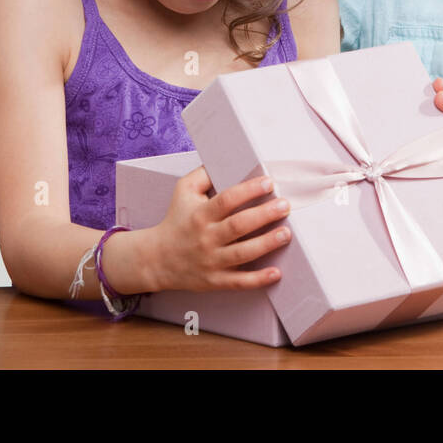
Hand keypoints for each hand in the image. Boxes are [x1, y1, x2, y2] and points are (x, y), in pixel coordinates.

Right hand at [143, 166, 291, 292]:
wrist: (156, 258)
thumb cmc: (176, 220)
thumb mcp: (183, 191)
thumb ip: (203, 174)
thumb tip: (226, 160)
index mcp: (201, 214)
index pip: (227, 200)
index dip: (249, 190)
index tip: (269, 183)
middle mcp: (206, 238)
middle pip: (238, 226)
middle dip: (264, 215)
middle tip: (285, 206)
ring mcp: (211, 261)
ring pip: (242, 253)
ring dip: (267, 243)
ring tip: (286, 233)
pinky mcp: (215, 280)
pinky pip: (239, 282)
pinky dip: (258, 280)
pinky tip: (276, 273)